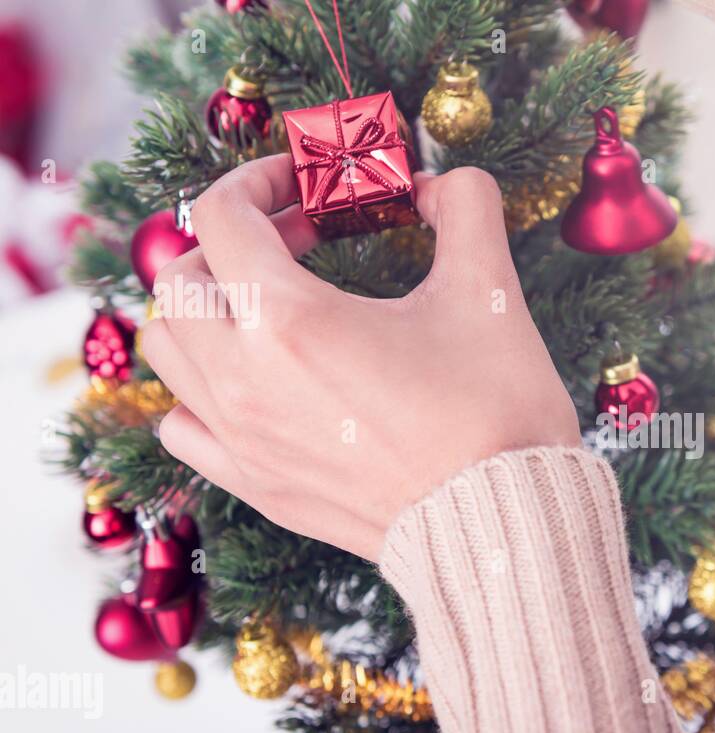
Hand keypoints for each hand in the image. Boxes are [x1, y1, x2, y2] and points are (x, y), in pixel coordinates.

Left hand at [139, 156, 579, 560]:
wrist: (502, 524)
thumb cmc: (495, 411)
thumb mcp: (490, 292)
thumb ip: (463, 208)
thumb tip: (437, 184)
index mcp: (290, 320)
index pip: (219, 217)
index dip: (258, 181)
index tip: (303, 186)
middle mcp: (245, 378)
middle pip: (178, 279)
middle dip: (231, 244)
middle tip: (297, 244)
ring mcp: (242, 440)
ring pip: (167, 351)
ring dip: (202, 311)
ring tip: (263, 308)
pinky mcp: (256, 485)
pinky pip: (182, 427)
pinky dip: (199, 390)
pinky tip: (251, 382)